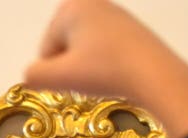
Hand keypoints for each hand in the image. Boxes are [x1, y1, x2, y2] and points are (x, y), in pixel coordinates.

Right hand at [25, 0, 187, 137]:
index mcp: (70, 6)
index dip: (55, 72)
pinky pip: (104, 48)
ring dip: (87, 67)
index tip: (74, 80)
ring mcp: (114, 13)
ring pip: (84, 49)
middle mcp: (91, 2)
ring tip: (104, 78)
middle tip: (89, 80)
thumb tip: (31, 75)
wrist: (156, 75)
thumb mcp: (59, 77)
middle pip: (64, 46)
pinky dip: (105, 63)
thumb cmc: (103, 71)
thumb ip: (33, 75)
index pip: (46, 49)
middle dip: (70, 67)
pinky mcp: (131, 27)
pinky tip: (117, 74)